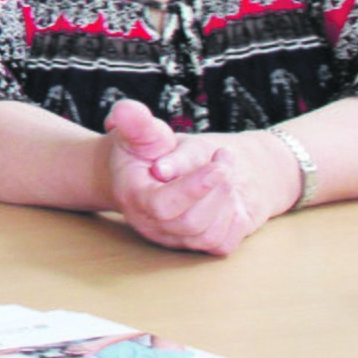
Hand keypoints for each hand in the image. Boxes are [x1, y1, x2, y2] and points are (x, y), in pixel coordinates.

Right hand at [103, 102, 263, 255]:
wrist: (136, 174)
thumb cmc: (138, 150)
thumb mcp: (138, 131)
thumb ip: (136, 121)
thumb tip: (125, 111)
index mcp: (134, 197)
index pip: (163, 205)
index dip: (194, 189)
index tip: (218, 166)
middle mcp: (150, 224)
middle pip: (191, 222)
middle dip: (217, 191)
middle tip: (224, 160)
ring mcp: (170, 238)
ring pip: (208, 236)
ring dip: (226, 203)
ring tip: (224, 173)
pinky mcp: (190, 245)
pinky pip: (221, 246)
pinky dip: (232, 222)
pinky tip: (227, 196)